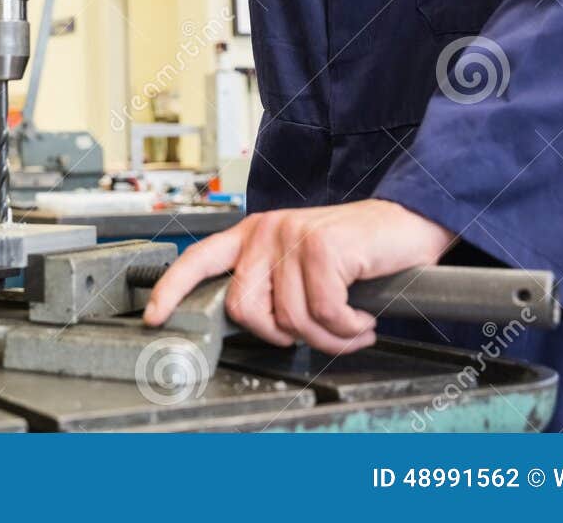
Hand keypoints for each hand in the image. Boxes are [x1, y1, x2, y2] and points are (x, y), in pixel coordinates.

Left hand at [142, 199, 453, 354]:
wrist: (407, 224)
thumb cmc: (357, 252)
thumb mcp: (302, 264)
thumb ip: (272, 285)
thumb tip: (257, 326)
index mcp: (253, 235)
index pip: (198, 260)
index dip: (171, 291)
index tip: (155, 317)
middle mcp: (267, 232)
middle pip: (246, 309)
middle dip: (284, 335)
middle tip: (318, 331)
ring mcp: (294, 236)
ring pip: (291, 319)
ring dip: (329, 337)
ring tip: (350, 324)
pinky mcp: (323, 247)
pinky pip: (325, 314)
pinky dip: (349, 329)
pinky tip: (362, 317)